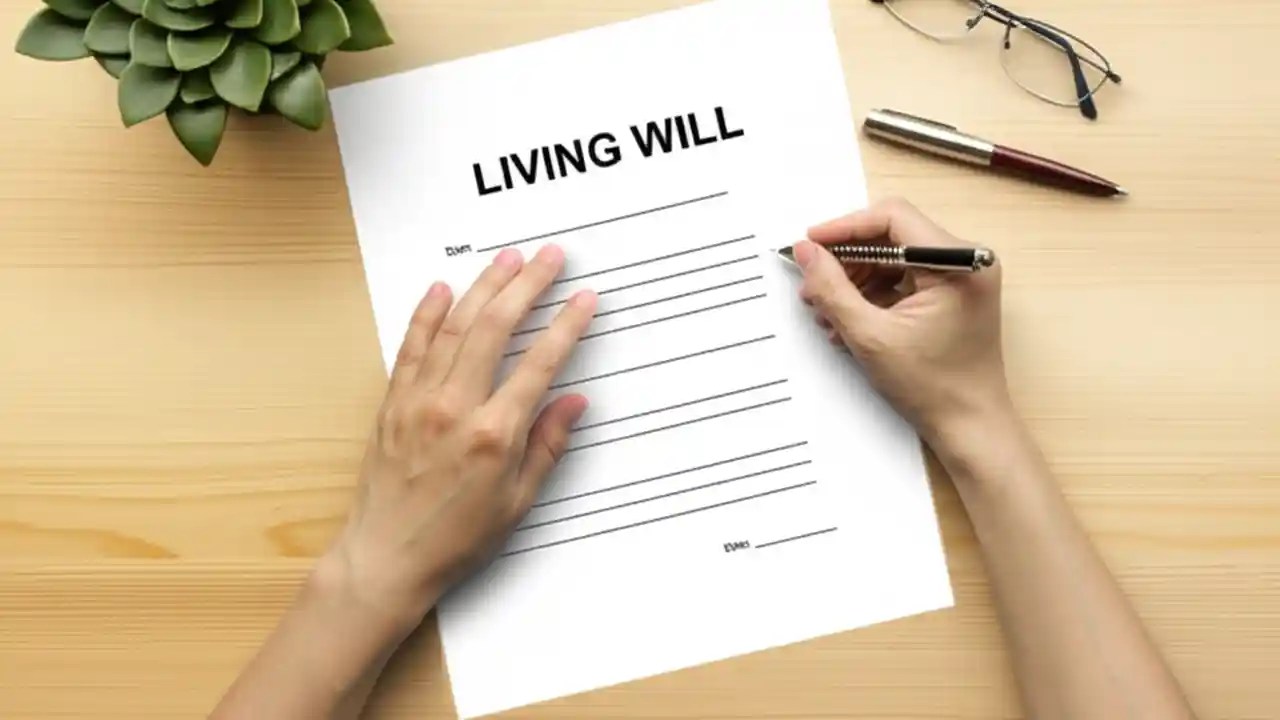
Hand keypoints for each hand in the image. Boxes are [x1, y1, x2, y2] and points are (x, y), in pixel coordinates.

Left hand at [316, 245, 596, 633]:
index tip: (584, 299)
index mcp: (494, 435)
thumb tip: (575, 402)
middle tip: (550, 257)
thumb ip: (547, 447)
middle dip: (527, 286)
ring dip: (483, 287)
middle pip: (496, 328)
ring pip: (454, 327)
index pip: (539, 364)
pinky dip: (426, 314)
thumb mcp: (516, 502)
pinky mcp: (393, 403)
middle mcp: (455, 408)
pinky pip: (411, 346)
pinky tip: (442, 288)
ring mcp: (419, 401)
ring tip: (507, 258)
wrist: (386, 559)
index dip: (566, 326)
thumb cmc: (454, 540)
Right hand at [794, 198, 1012, 449]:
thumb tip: (806, 252)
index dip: (845, 227)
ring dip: (854, 280)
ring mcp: (959, 278)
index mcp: (958, 262)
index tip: (812, 244)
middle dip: (846, 260)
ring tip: (825, 309)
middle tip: (812, 283)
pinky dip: (871, 295)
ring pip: (892, 259)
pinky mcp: (949, 296)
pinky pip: (902, 279)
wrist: (969, 426)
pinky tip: (845, 319)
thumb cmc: (934, 387)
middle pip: (891, 237)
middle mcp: (965, 261)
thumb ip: (832, 289)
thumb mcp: (870, 336)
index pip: (893, 218)